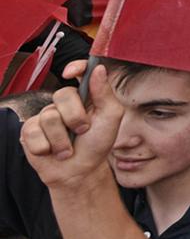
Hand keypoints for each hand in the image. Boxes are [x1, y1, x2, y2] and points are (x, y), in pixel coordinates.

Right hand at [20, 61, 124, 190]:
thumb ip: (105, 94)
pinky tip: (52, 151)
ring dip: (62, 139)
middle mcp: (64, 103)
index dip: (75, 67)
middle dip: (75, 118)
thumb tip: (99, 69)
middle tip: (82, 132)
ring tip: (68, 147)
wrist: (79, 171)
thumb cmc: (97, 144)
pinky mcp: (30, 131)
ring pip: (49, 117)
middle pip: (63, 94)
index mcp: (86, 96)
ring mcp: (45, 116)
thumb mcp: (110, 118)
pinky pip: (34, 133)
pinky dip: (47, 147)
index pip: (80, 72)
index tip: (70, 73)